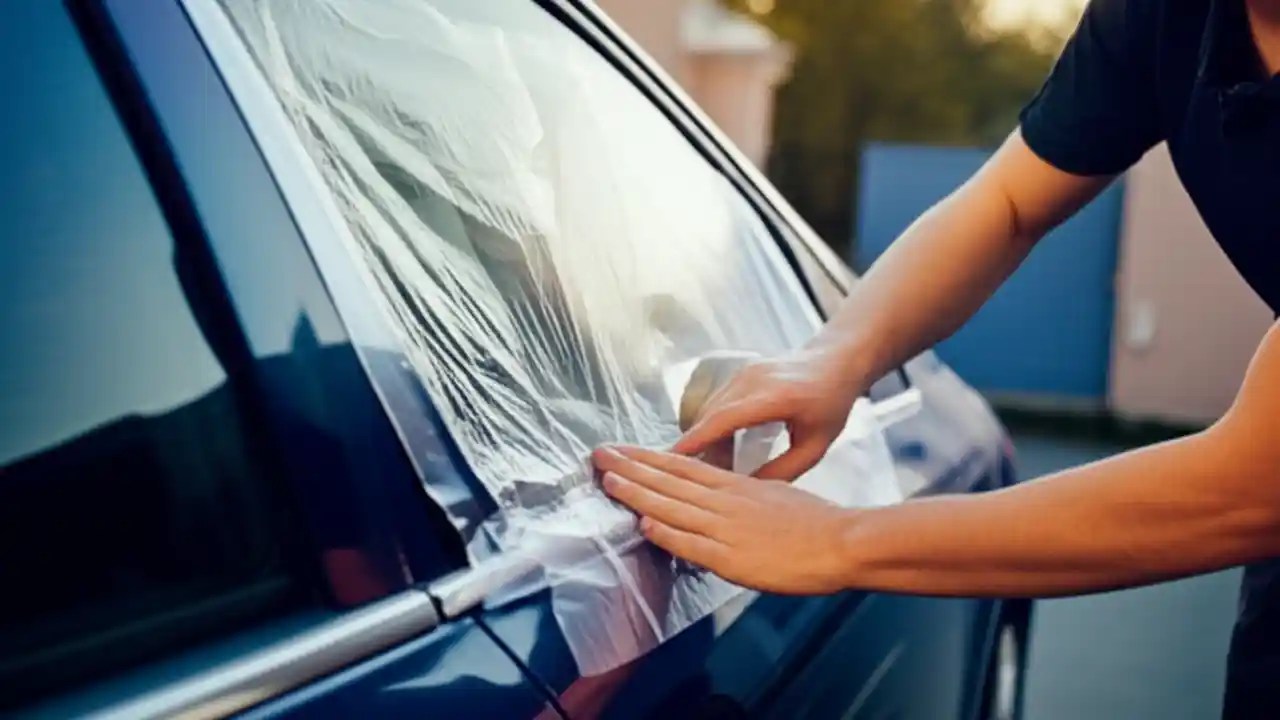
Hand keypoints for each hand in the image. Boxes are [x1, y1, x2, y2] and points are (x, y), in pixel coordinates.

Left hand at [593, 445, 857, 594]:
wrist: (842, 542)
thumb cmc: (816, 522)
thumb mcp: (775, 494)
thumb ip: (744, 497)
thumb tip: (721, 499)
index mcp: (735, 486)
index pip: (682, 465)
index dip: (648, 457)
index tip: (623, 449)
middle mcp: (725, 501)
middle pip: (669, 479)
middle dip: (631, 466)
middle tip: (599, 454)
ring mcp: (726, 528)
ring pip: (672, 505)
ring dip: (637, 492)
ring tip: (608, 479)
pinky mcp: (732, 557)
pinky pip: (690, 543)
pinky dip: (665, 532)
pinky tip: (642, 522)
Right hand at [675, 346, 864, 479]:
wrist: (835, 361)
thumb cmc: (831, 403)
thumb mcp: (816, 445)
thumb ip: (784, 470)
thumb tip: (748, 492)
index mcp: (775, 397)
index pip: (725, 419)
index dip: (698, 440)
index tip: (674, 460)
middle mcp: (752, 380)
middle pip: (710, 416)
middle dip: (696, 447)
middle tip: (687, 478)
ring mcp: (742, 373)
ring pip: (709, 409)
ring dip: (704, 438)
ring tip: (706, 469)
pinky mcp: (738, 374)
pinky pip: (716, 402)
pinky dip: (711, 426)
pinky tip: (718, 450)